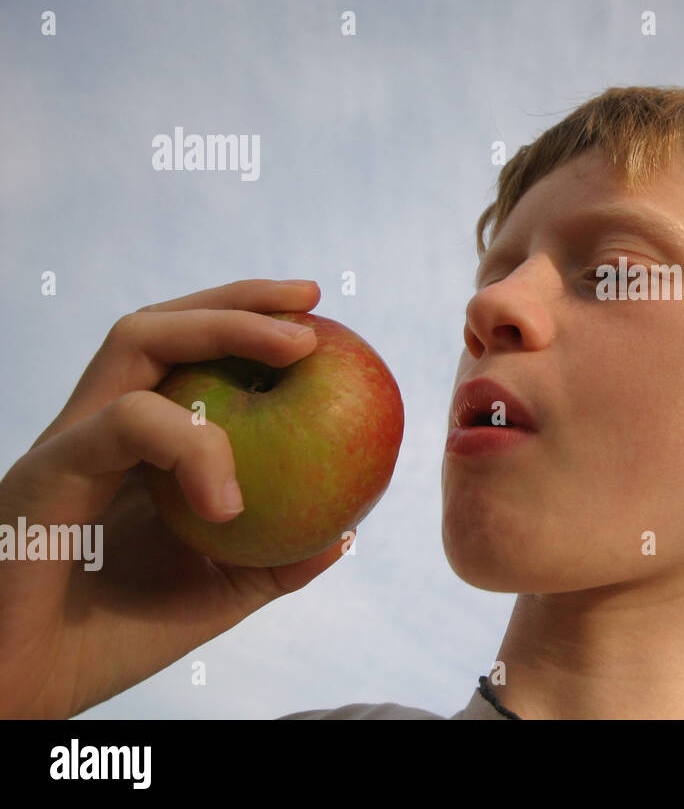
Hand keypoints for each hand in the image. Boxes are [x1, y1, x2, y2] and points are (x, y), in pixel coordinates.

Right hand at [0, 278, 349, 717]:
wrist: (26, 686)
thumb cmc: (110, 639)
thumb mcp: (217, 591)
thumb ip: (275, 557)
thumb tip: (346, 532)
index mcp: (136, 447)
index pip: (188, 353)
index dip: (248, 323)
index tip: (319, 319)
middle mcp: (98, 428)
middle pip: (163, 324)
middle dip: (241, 300)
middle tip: (311, 302)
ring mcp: (69, 441)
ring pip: (138, 341)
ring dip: (224, 328)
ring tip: (296, 347)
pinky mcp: (45, 471)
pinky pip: (124, 422)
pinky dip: (190, 443)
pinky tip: (229, 499)